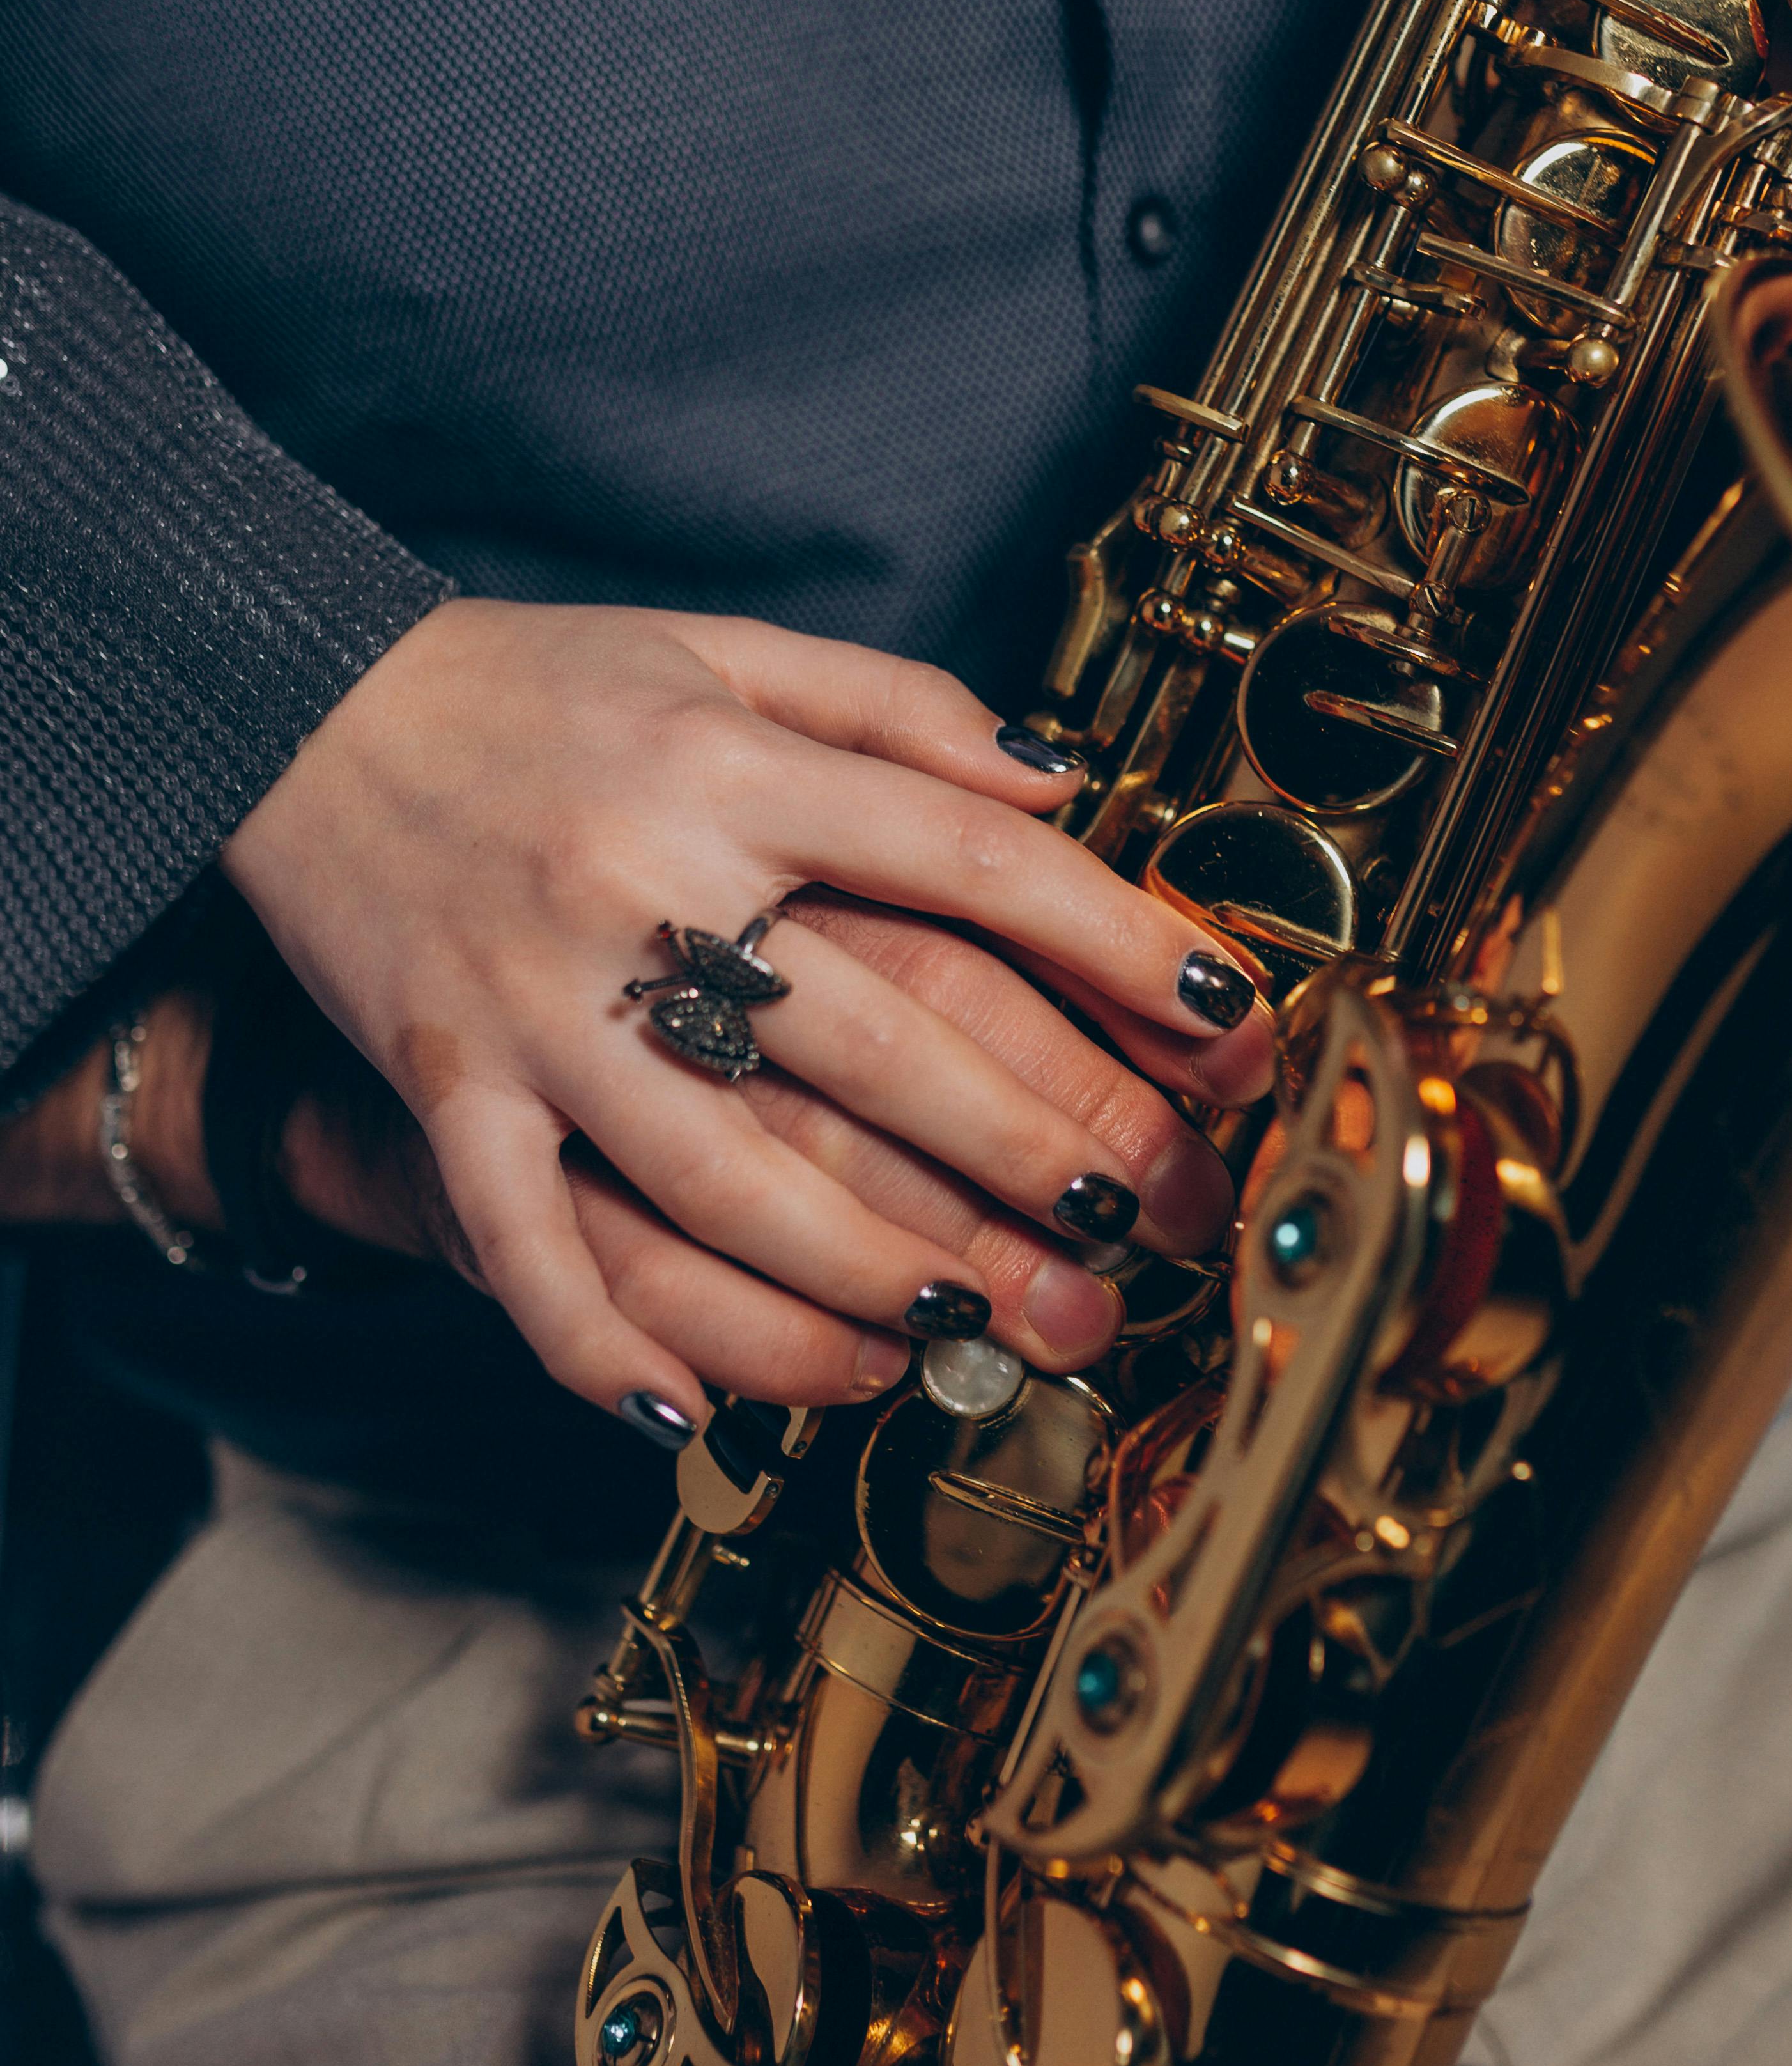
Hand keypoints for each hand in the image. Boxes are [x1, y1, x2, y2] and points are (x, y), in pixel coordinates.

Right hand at [220, 603, 1272, 1428]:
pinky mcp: (448, 1079)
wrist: (292, 706)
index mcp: (734, 763)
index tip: (1226, 1016)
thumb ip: (901, 707)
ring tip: (958, 1327)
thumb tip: (1057, 785)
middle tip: (1131, 1227)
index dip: (1115, 942)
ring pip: (718, 1170)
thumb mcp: (728, 646)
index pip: (969, 860)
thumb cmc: (541, 685)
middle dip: (1024, 1145)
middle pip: (876, 1039)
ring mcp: (540, 999)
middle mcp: (645, 883)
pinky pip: (522, 1235)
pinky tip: (685, 1420)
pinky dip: (596, 1337)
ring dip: (852, 1267)